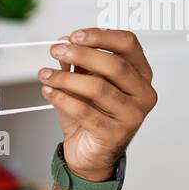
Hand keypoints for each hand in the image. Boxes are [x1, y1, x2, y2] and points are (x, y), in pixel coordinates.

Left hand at [39, 28, 156, 181]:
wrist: (89, 154)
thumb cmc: (91, 115)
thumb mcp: (83, 83)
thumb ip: (78, 63)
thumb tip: (64, 42)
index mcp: (141, 75)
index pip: (128, 44)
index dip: (100, 36)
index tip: (74, 35)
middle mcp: (143, 94)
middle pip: (114, 65)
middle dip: (81, 54)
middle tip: (57, 50)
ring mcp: (132, 115)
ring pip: (98, 88)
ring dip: (66, 77)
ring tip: (46, 74)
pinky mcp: (114, 133)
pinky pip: (85, 111)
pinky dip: (62, 98)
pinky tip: (48, 91)